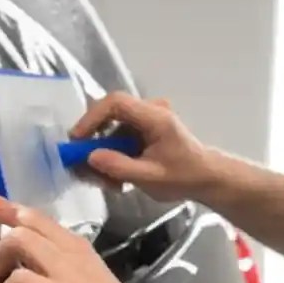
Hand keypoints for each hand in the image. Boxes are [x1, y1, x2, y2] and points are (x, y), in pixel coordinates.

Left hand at [0, 194, 172, 282]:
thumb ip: (66, 275)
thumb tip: (37, 279)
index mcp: (81, 250)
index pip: (44, 220)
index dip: (16, 211)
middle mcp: (71, 253)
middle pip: (28, 223)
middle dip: (1, 224)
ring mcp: (63, 272)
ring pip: (19, 241)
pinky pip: (17, 281)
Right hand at [70, 91, 220, 203]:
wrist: (206, 178)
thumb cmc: (184, 177)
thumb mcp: (151, 177)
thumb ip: (120, 167)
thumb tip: (90, 157)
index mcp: (155, 117)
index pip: (116, 103)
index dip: (92, 118)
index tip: (77, 140)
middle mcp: (149, 110)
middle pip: (109, 112)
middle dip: (92, 138)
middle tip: (82, 163)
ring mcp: (145, 118)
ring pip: (110, 127)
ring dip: (101, 151)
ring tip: (103, 179)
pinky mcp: (142, 128)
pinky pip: (117, 135)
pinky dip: (111, 154)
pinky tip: (114, 177)